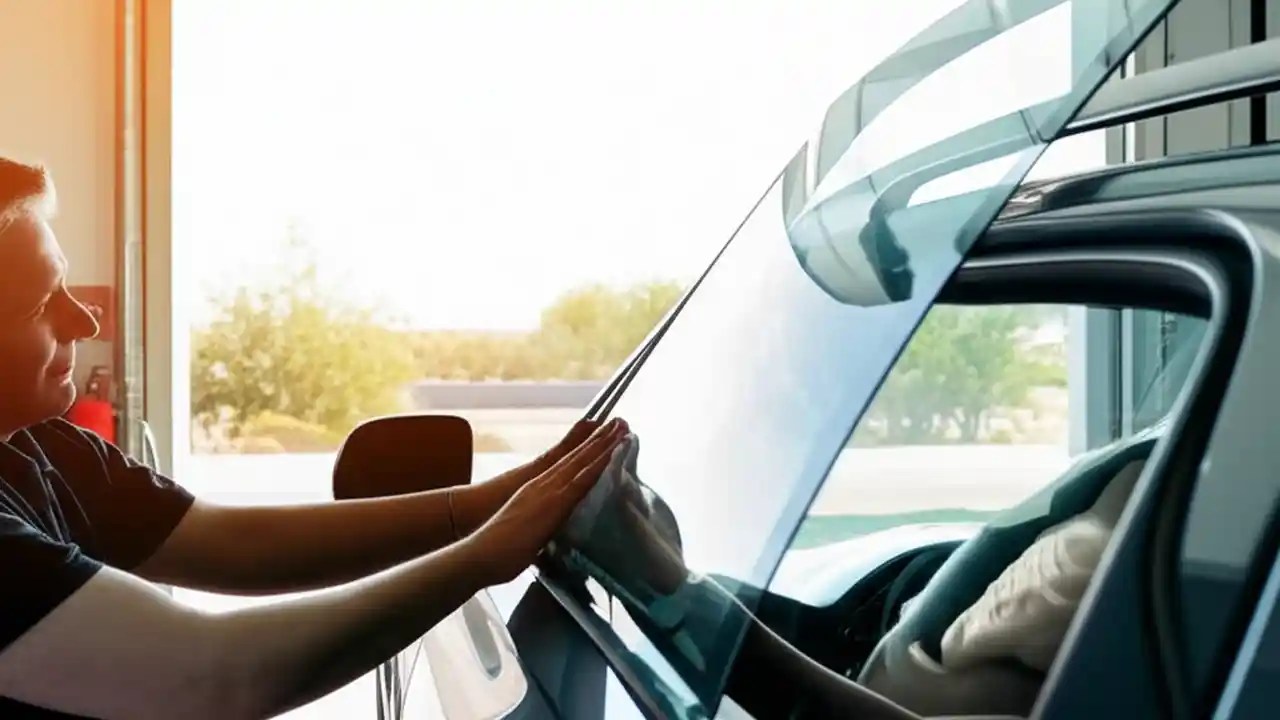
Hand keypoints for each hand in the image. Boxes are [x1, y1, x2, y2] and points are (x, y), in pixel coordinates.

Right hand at [468, 418, 627, 584]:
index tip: (603, 438)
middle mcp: (543, 484)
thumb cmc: (501, 551)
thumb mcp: (527, 534)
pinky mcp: (555, 501)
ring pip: (582, 461)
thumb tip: (548, 533)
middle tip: (620, 422)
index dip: (586, 452)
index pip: (567, 467)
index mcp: (537, 491)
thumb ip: (541, 528)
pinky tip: (612, 452)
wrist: (482, 552)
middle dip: (599, 439)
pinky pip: (582, 478)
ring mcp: (549, 490)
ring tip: (621, 426)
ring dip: (603, 443)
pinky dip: (599, 463)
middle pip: (577, 457)